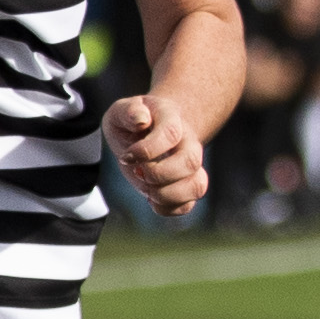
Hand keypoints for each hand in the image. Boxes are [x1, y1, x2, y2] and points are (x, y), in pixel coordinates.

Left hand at [104, 91, 206, 216]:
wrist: (143, 133)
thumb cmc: (130, 122)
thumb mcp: (121, 110)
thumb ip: (129, 111)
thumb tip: (141, 120)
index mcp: (172, 119)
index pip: (170, 134)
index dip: (147, 150)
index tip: (126, 157)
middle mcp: (188, 143)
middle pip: (191, 162)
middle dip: (159, 174)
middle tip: (137, 172)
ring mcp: (190, 167)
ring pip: (197, 187)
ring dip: (166, 195)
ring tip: (147, 189)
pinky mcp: (184, 187)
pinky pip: (187, 205)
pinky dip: (166, 208)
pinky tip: (150, 198)